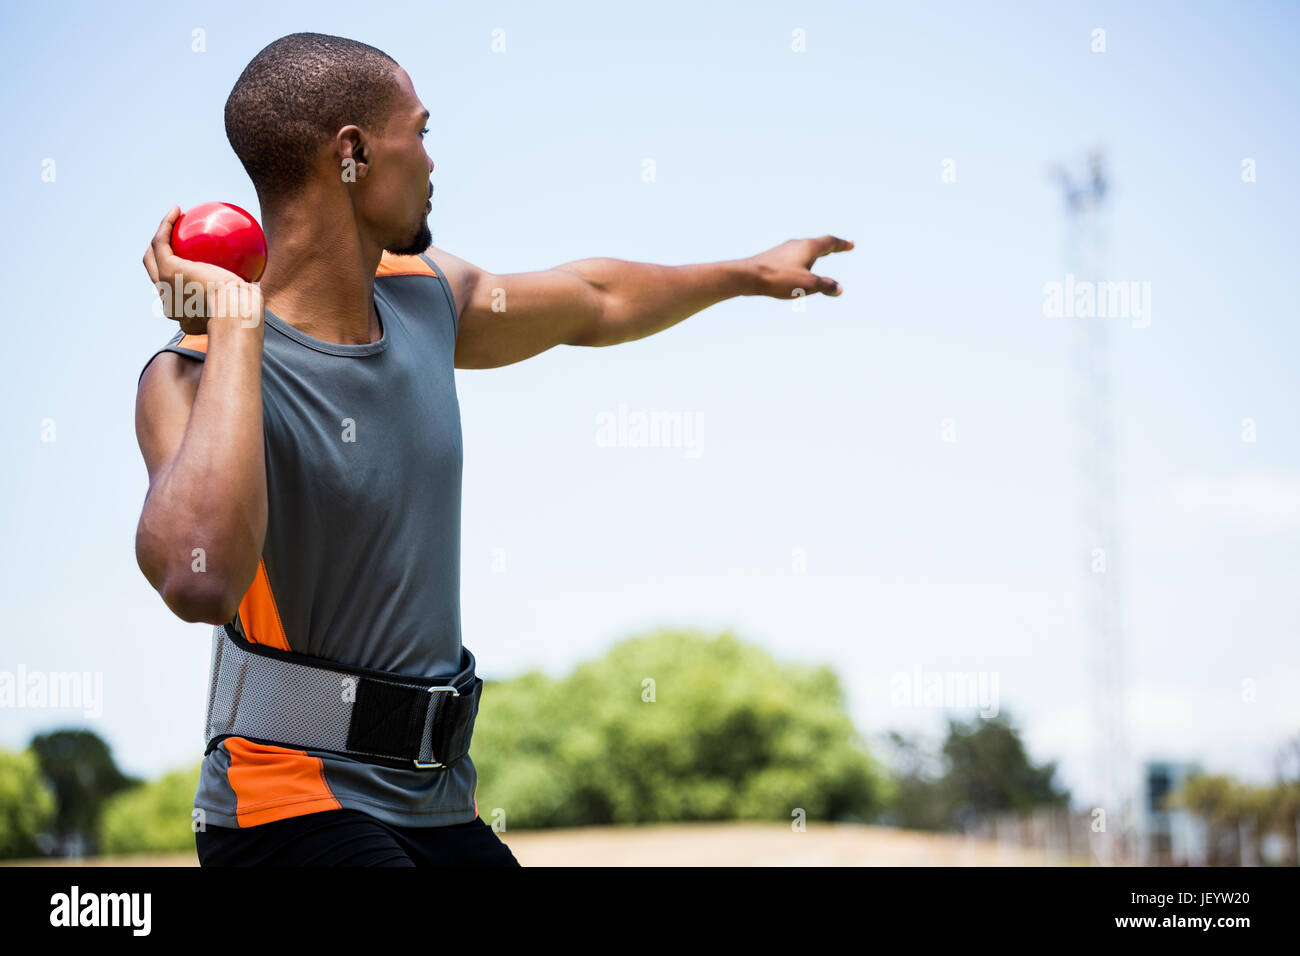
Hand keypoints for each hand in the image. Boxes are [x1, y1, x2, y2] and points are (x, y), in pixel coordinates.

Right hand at [143, 206, 262, 334]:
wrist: (237, 315)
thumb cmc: (249, 313)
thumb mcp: (248, 305)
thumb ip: (244, 296)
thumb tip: (255, 285)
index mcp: (187, 318)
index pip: (179, 299)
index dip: (181, 283)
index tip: (194, 266)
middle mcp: (170, 306)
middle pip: (157, 278)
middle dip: (160, 259)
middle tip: (175, 240)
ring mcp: (165, 288)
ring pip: (152, 257)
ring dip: (160, 236)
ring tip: (173, 219)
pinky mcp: (168, 270)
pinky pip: (162, 241)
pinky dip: (166, 224)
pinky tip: (177, 209)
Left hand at [747, 235, 853, 298]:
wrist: (748, 276)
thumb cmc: (779, 279)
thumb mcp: (808, 285)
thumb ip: (825, 285)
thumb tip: (839, 289)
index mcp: (809, 247)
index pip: (830, 243)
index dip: (842, 244)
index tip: (851, 244)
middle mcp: (797, 244)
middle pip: (817, 243)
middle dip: (830, 247)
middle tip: (839, 247)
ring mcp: (783, 250)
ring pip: (804, 249)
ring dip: (815, 253)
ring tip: (820, 255)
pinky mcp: (773, 258)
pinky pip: (793, 257)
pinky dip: (802, 260)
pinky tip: (798, 267)